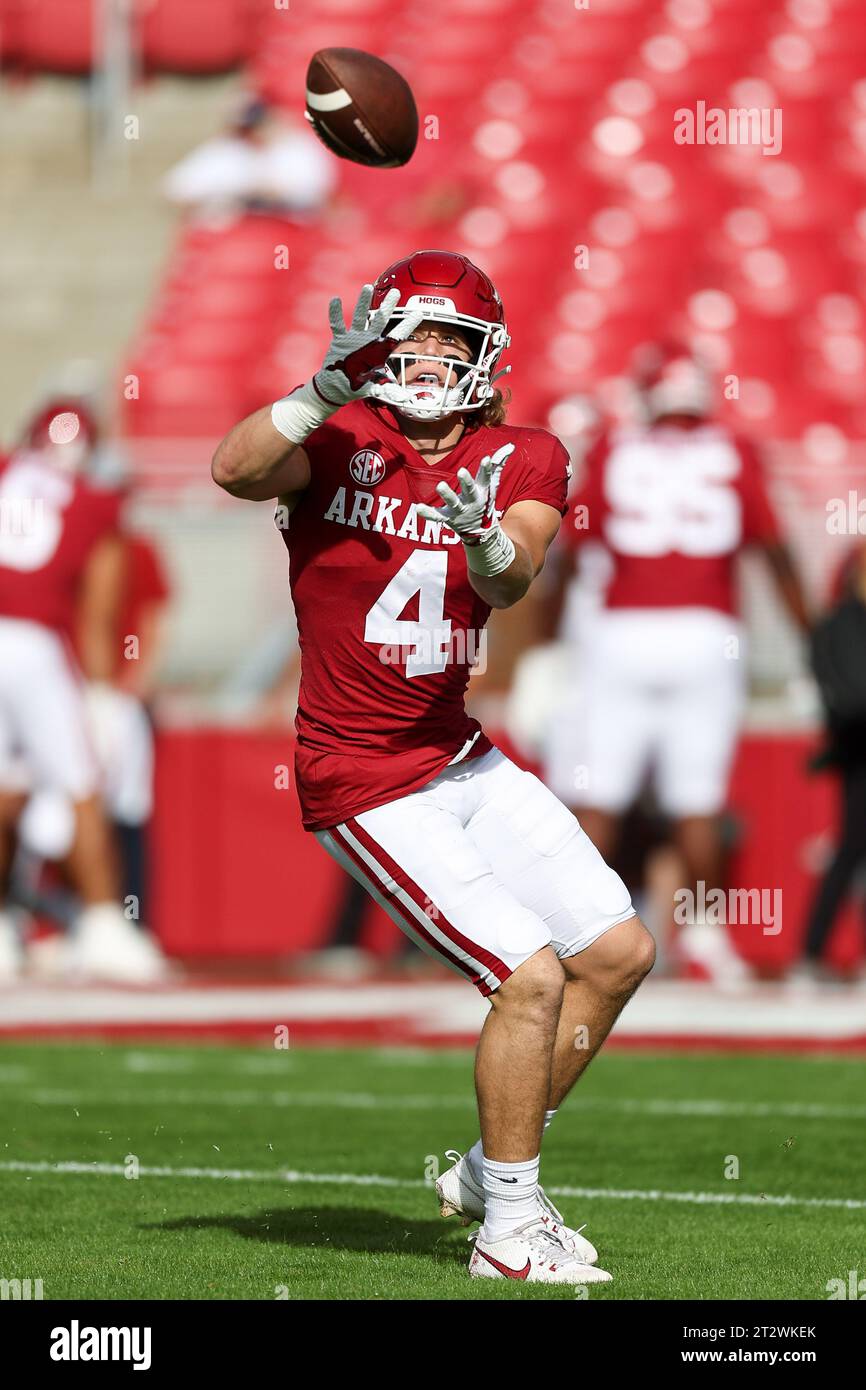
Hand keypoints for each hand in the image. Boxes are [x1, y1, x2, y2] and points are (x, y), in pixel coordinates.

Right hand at [316, 284, 423, 404]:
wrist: (337, 387)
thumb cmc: (357, 386)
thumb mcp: (375, 388)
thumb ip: (390, 392)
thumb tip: (407, 399)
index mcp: (379, 351)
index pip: (397, 336)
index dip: (408, 325)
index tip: (420, 313)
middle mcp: (369, 341)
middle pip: (380, 320)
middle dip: (387, 306)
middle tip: (396, 292)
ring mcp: (354, 338)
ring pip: (360, 317)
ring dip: (363, 303)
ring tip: (367, 287)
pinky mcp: (340, 340)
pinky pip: (337, 324)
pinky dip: (335, 313)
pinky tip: (336, 300)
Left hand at [416, 443, 513, 542]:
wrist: (480, 531)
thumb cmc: (484, 501)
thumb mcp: (492, 484)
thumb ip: (498, 464)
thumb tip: (511, 446)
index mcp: (482, 491)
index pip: (485, 478)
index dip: (486, 469)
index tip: (486, 459)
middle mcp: (471, 501)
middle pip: (470, 490)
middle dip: (466, 482)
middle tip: (461, 471)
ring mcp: (459, 511)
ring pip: (453, 503)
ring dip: (447, 494)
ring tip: (440, 485)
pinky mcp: (447, 518)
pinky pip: (437, 516)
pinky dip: (428, 513)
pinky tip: (418, 507)